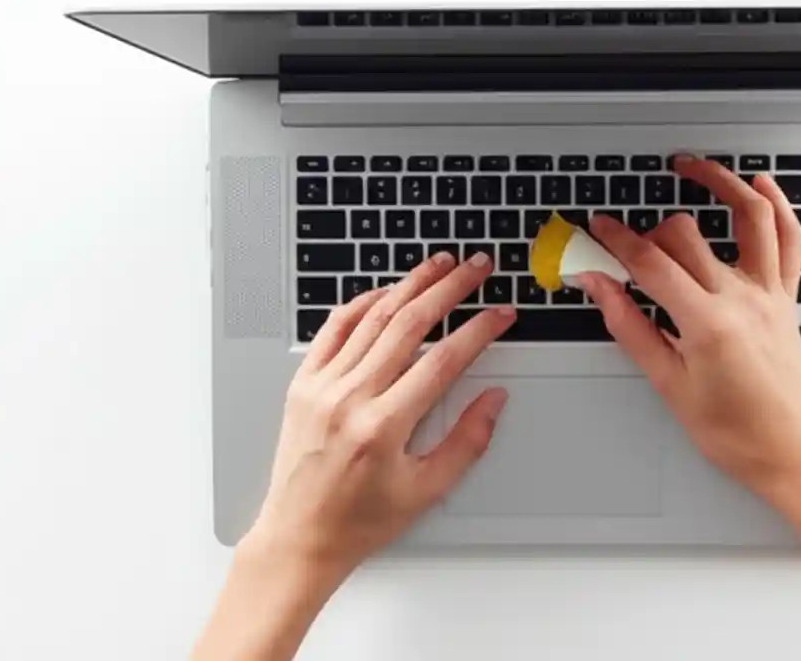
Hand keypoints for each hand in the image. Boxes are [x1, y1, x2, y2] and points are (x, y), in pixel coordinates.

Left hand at [241, 251, 512, 579]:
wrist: (299, 536)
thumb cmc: (360, 520)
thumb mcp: (427, 490)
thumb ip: (467, 440)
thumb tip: (494, 398)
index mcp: (383, 427)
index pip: (442, 360)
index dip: (479, 330)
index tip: (501, 314)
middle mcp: (349, 398)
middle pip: (409, 324)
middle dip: (450, 288)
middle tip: (476, 268)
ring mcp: (322, 386)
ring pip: (373, 317)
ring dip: (411, 284)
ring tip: (440, 264)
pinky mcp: (303, 383)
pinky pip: (335, 328)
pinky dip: (363, 302)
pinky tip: (388, 291)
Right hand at [576, 157, 800, 509]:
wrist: (797, 453)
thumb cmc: (739, 434)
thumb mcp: (670, 387)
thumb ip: (632, 329)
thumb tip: (601, 290)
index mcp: (707, 324)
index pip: (650, 264)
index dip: (616, 241)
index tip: (597, 230)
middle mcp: (742, 299)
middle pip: (686, 236)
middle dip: (649, 230)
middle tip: (624, 241)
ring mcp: (769, 294)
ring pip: (747, 216)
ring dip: (720, 182)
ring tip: (690, 166)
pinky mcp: (785, 298)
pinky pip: (788, 239)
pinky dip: (776, 205)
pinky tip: (759, 185)